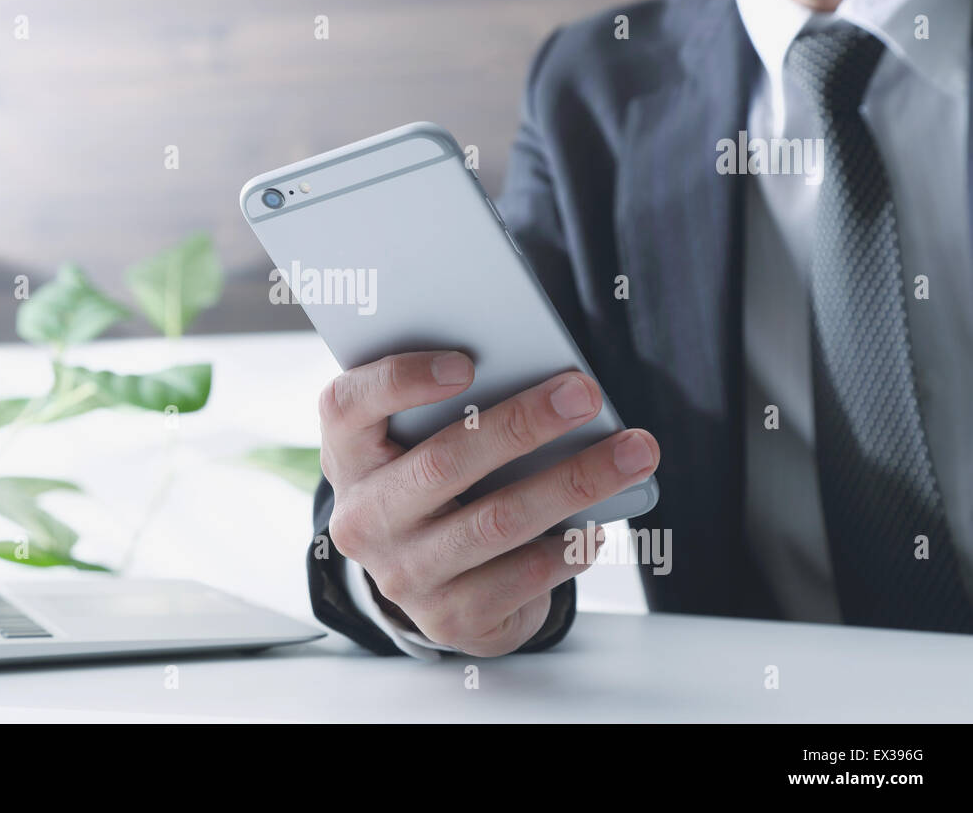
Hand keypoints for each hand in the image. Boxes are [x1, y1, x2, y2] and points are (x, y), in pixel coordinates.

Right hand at [320, 350, 658, 655]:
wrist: (431, 580)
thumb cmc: (437, 481)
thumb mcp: (420, 440)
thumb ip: (453, 406)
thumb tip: (539, 380)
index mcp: (347, 455)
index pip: (348, 406)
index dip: (401, 381)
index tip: (467, 361)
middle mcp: (363, 519)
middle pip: (442, 463)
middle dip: (522, 423)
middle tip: (583, 393)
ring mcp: (403, 575)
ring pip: (497, 521)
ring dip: (574, 482)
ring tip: (632, 451)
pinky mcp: (450, 618)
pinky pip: (522, 577)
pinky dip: (568, 546)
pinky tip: (599, 524)